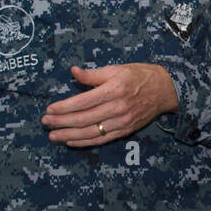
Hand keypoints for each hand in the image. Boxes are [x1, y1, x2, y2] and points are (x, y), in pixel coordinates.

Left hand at [41, 63, 177, 146]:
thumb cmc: (139, 76)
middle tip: (45, 123)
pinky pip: (102, 139)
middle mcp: (118, 107)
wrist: (165, 90)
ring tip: (53, 136)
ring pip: (91, 132)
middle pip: (84, 119)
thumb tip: (73, 72)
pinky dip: (85, 142)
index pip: (83, 102)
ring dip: (69, 135)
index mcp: (114, 89)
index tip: (49, 110)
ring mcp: (122, 121)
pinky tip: (71, 141)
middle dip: (61, 122)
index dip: (64, 107)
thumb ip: (93, 74)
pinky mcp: (125, 130)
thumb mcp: (116, 69)